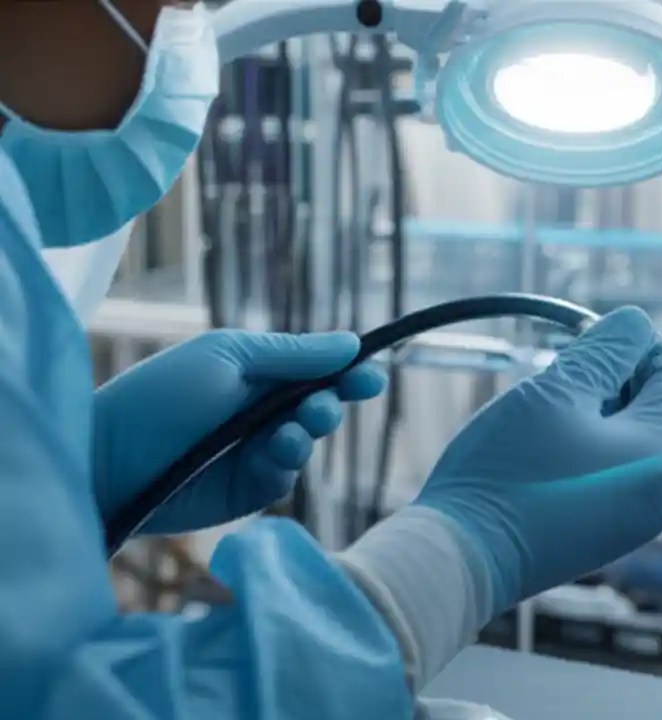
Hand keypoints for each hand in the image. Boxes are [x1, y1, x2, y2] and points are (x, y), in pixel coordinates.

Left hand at [95, 330, 386, 533]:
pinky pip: (286, 476)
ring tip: (296, 429)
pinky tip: (276, 452)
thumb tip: (351, 342)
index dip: (347, 372)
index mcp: (252, 372)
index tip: (373, 375)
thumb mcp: (227, 358)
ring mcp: (253, 453)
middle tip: (322, 406)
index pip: (314, 369)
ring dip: (309, 432)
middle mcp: (257, 411)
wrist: (107, 460)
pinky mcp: (246, 491)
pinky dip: (288, 463)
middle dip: (331, 402)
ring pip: (307, 442)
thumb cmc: (157, 398)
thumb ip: (291, 353)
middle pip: (319, 405)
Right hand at [414, 307, 661, 610]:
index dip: (644, 346)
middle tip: (577, 356)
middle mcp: (659, 494)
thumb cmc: (507, 471)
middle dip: (625, 377)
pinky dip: (595, 444)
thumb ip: (604, 351)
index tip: (603, 328)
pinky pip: (616, 475)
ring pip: (636, 443)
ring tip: (557, 394)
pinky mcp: (603, 535)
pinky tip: (551, 436)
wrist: (464, 558)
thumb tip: (635, 322)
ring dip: (606, 409)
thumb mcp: (556, 392)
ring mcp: (633, 521)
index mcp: (660, 456)